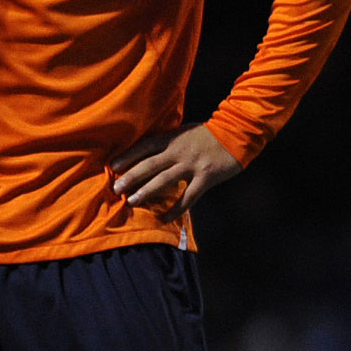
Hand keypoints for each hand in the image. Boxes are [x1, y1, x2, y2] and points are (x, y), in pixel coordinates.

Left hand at [111, 124, 241, 220]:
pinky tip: (163, 218)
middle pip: (150, 165)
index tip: (113, 166)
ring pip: (164, 181)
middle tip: (116, 189)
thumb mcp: (184, 131)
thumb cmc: (207, 134)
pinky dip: (175, 209)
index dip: (128, 156)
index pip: (145, 146)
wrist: (237, 133)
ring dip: (146, 192)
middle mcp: (179, 151)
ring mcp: (192, 165)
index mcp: (172, 138)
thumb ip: (167, 141)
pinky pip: (188, 197)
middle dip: (131, 177)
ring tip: (131, 201)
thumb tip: (146, 152)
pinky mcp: (205, 178)